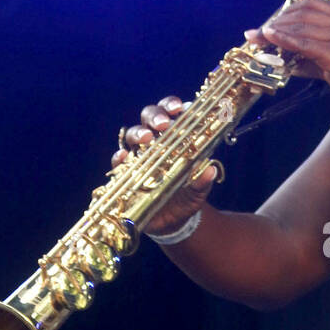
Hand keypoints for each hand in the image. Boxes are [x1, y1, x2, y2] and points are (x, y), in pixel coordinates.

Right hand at [111, 95, 217, 235]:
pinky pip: (118, 161)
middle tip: (163, 124)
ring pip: (134, 134)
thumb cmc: (187, 200)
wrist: (172, 223)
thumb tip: (211, 169)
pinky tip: (123, 156)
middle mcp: (156, 143)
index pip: (173, 115)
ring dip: (139, 132)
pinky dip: (119, 156)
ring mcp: (140, 157)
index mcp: (176, 140)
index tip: (181, 108)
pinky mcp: (127, 173)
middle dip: (156, 116)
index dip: (174, 107)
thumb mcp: (198, 193)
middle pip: (150, 118)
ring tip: (147, 137)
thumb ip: (203, 182)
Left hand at [245, 0, 329, 119]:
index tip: (269, 24)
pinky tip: (270, 40)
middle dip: (276, 22)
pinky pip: (304, 43)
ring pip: (300, 27)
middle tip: (257, 33)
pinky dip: (284, 41)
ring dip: (275, 32)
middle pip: (302, 13)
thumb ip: (313, 59)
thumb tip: (288, 61)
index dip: (286, 13)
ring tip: (257, 39)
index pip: (311, 6)